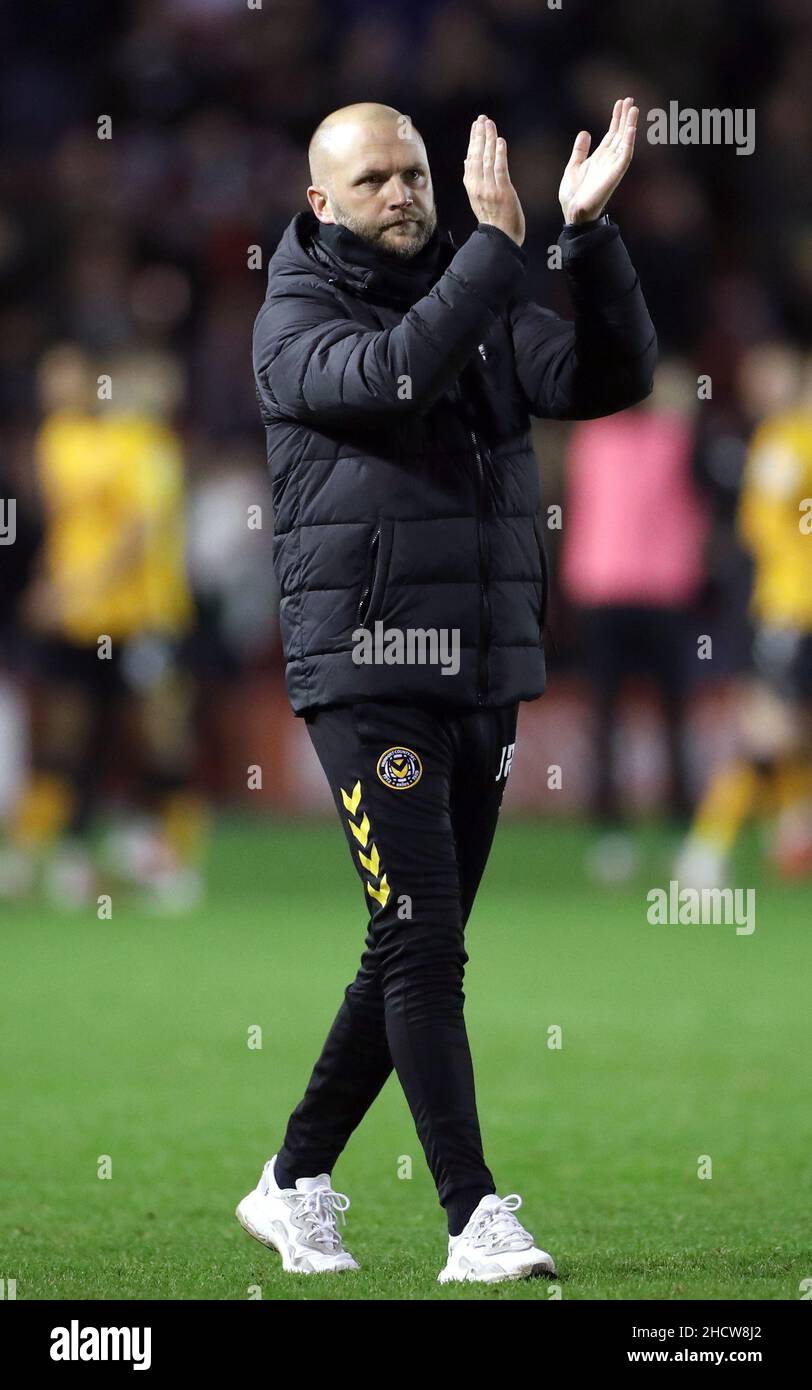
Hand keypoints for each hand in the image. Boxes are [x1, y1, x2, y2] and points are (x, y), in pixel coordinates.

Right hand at [464, 115, 525, 246]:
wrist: (501, 239)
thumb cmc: (493, 220)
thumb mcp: (478, 199)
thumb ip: (473, 179)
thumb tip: (467, 162)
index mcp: (472, 187)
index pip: (471, 159)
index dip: (473, 141)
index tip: (476, 126)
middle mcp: (478, 186)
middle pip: (478, 156)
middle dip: (479, 136)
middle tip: (483, 119)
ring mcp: (490, 189)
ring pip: (488, 160)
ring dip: (489, 140)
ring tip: (490, 124)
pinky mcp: (503, 192)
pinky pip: (500, 170)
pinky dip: (500, 155)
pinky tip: (500, 141)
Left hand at [559, 97, 637, 223]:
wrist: (573, 212)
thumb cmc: (573, 194)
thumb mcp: (573, 166)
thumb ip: (580, 150)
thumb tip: (585, 133)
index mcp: (599, 157)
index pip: (611, 134)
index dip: (616, 118)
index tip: (620, 103)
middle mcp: (608, 160)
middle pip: (620, 134)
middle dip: (625, 117)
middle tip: (630, 99)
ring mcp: (613, 166)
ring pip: (625, 141)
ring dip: (630, 125)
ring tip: (634, 109)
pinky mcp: (615, 175)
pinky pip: (624, 156)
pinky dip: (629, 143)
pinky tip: (631, 129)